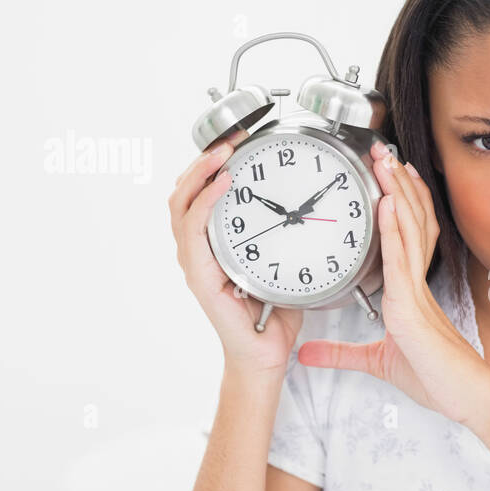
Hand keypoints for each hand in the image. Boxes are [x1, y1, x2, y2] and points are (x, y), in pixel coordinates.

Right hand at [168, 130, 303, 377]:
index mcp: (216, 241)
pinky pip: (194, 233)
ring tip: (223, 151)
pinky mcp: (200, 277)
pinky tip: (223, 185)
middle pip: (184, 190)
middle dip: (204, 157)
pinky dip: (206, 204)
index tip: (239, 136)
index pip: (202, 191)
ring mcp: (195, 262)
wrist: (267, 355)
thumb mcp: (286, 261)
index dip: (213, 161)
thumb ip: (287, 235)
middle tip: (231, 136)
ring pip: (181, 205)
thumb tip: (308, 206)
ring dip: (200, 172)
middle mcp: (198, 248)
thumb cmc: (275, 313)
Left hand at [296, 142, 489, 425]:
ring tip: (383, 161)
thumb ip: (341, 354)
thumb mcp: (377, 363)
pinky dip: (392, 230)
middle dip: (396, 184)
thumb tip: (306, 355)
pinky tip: (385, 204)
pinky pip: (401, 262)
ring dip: (394, 193)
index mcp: (410, 292)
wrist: (468, 399)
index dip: (402, 201)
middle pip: (409, 222)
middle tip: (383, 151)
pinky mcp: (411, 309)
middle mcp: (415, 285)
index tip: (391, 175)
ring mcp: (415, 293)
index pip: (408, 235)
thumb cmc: (439, 380)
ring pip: (406, 232)